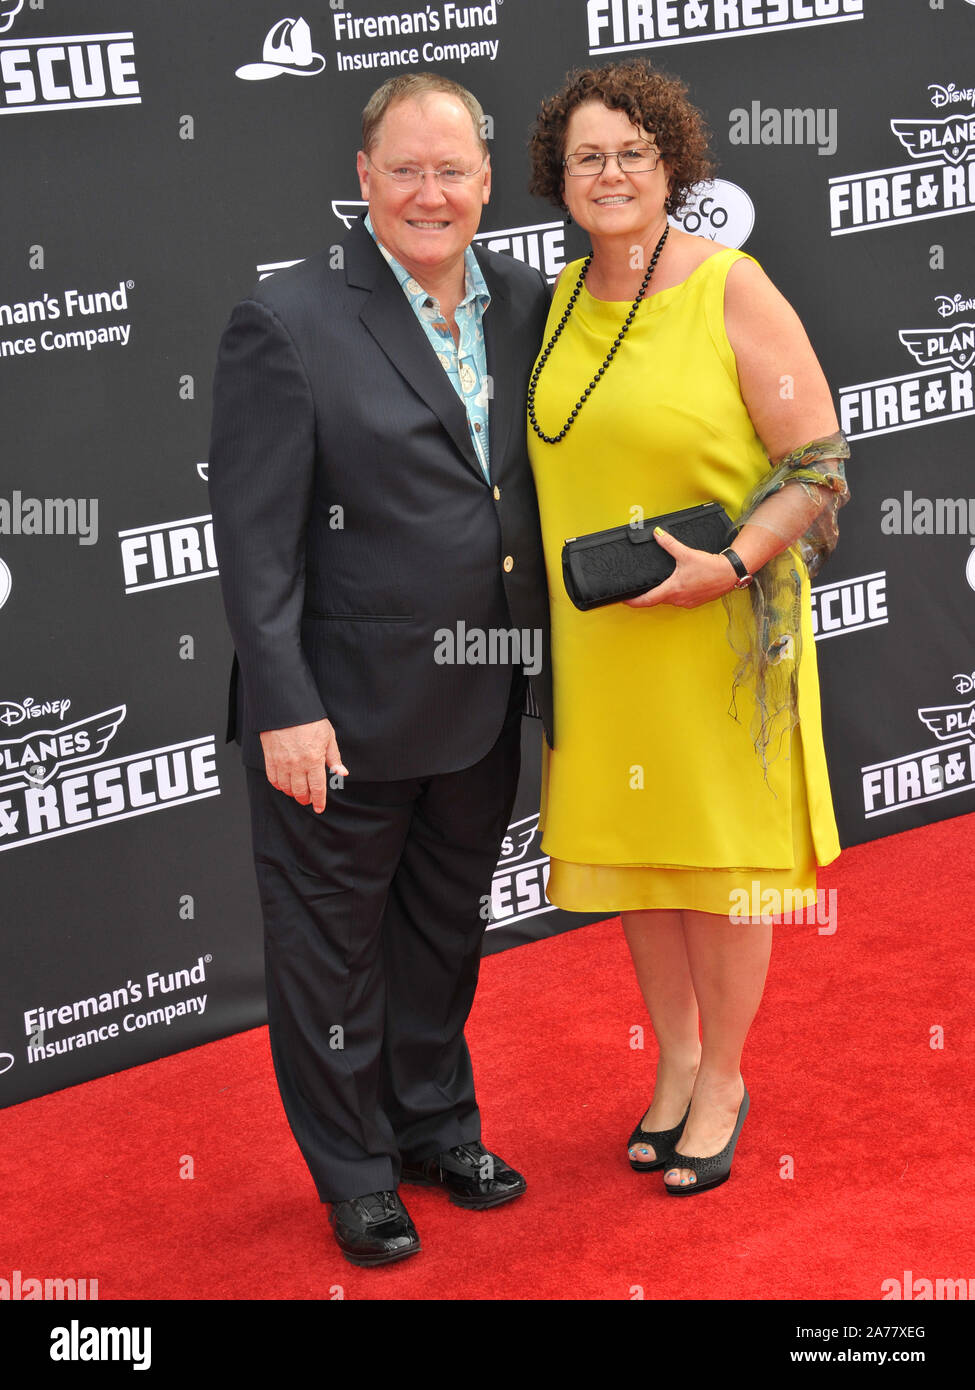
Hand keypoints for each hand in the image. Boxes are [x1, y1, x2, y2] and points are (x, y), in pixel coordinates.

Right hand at [260, 719, 347, 813]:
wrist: (286, 707)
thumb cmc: (310, 720)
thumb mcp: (328, 737)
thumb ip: (334, 758)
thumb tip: (342, 773)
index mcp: (314, 760)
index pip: (317, 788)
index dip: (319, 801)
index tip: (320, 808)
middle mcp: (297, 764)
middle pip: (300, 792)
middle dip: (306, 799)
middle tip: (309, 800)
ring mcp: (282, 763)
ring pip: (286, 788)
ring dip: (293, 793)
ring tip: (298, 792)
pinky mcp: (270, 758)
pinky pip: (273, 779)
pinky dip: (279, 785)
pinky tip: (284, 784)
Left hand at [622, 527, 737, 609]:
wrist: (730, 573)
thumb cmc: (710, 567)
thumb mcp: (687, 553)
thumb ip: (670, 544)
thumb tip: (658, 534)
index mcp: (673, 589)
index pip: (647, 600)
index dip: (634, 601)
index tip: (625, 600)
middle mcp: (678, 599)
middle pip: (656, 600)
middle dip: (647, 596)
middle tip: (637, 592)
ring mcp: (687, 602)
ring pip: (668, 600)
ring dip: (661, 595)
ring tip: (655, 588)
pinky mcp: (695, 602)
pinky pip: (679, 600)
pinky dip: (674, 595)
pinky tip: (675, 587)